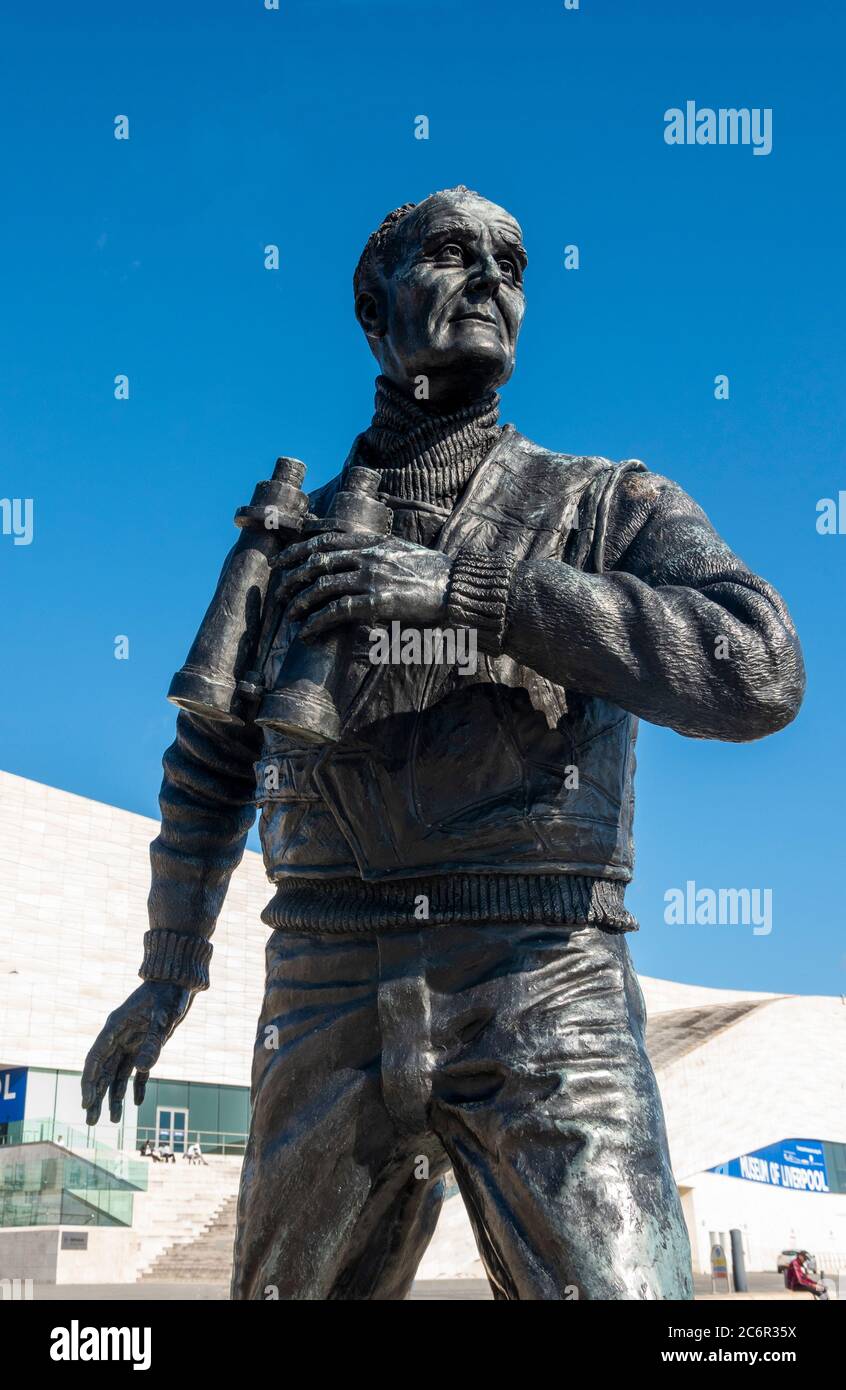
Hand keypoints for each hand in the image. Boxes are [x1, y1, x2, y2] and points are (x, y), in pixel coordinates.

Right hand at [81, 982, 192, 1124]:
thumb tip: (142, 1069)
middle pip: (103, 1072)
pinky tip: (137, 1103)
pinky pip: (139, 1070)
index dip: (89, 1082)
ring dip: (115, 1097)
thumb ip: (153, 1041)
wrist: (180, 981)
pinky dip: (138, 1086)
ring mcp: (133, 1042)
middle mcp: (120, 1037)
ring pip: (119, 1074)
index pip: (95, 1060)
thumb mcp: (163, 1017)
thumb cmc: (169, 994)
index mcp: (115, 1028)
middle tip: (91, 1122)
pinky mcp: (148, 1044)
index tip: (86, 1102)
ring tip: (113, 1121)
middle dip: (97, 1097)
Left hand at [275, 531, 451, 639]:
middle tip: (279, 592)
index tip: (282, 560)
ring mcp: (372, 577)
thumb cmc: (432, 573)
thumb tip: (357, 558)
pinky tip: (307, 632)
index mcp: (373, 542)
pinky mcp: (378, 601)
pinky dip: (317, 622)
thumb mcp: (401, 552)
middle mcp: (369, 555)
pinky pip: (337, 611)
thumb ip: (377, 552)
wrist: (457, 587)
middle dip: (293, 577)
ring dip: (301, 602)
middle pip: (318, 561)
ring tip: (290, 614)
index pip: (326, 539)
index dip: (298, 549)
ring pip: (323, 586)